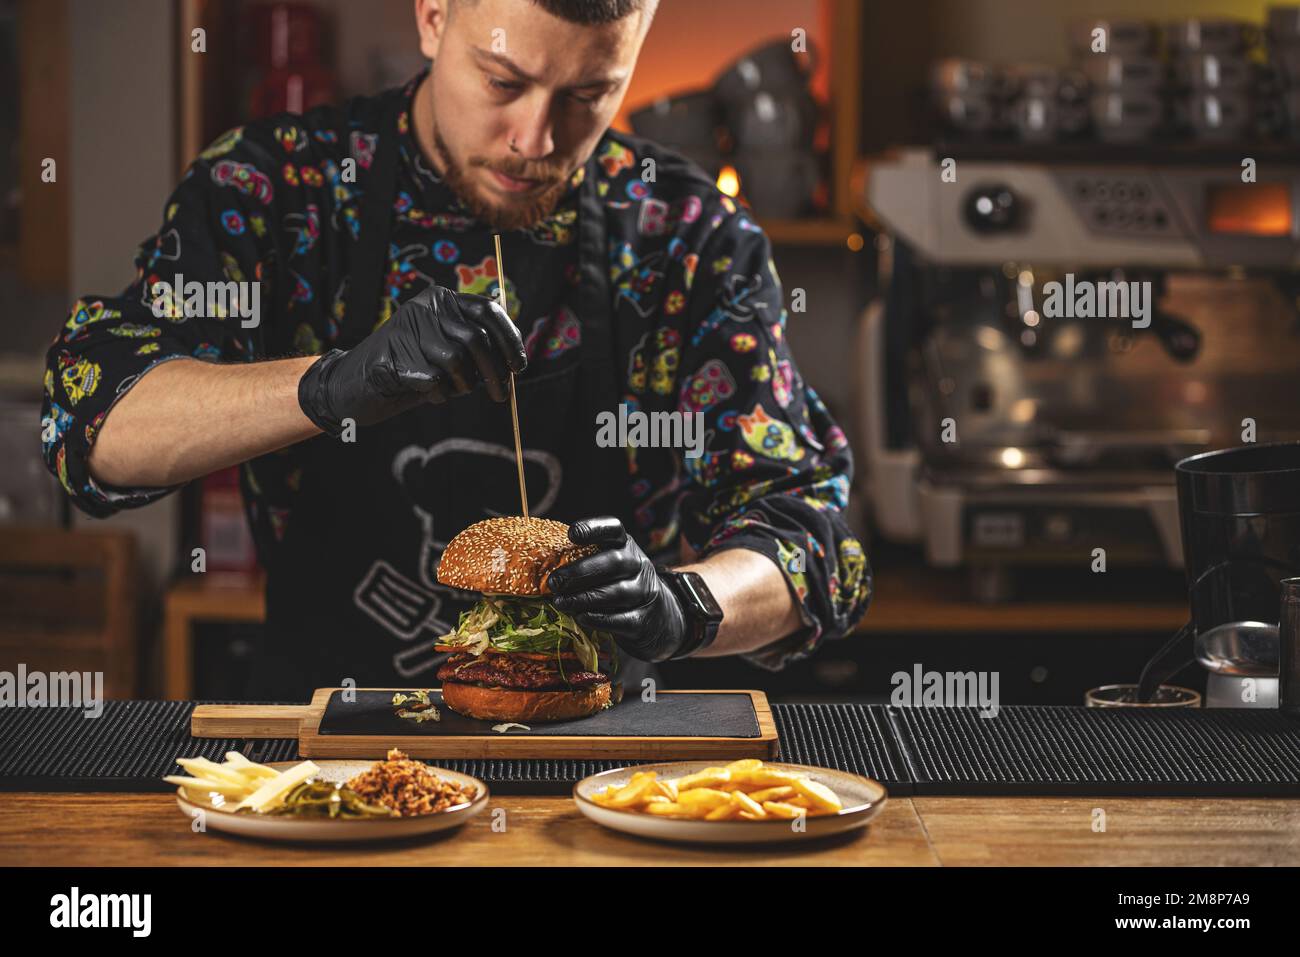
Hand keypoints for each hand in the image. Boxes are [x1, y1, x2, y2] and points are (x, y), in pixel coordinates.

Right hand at [297, 285, 525, 434]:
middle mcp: (425, 308)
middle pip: (477, 339)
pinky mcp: (394, 357)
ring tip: (452, 390)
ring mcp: (407, 330)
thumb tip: (514, 361)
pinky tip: (430, 394)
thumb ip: (475, 349)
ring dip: (463, 385)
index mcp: (441, 300)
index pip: (488, 311)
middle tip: (501, 396)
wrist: (352, 384)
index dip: (511, 340)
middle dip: (495, 372)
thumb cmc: (408, 369)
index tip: (519, 367)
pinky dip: (440, 395)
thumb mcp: (445, 350)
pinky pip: (436, 381)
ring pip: (457, 361)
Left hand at [547, 516, 692, 661]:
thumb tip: (542, 562)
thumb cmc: (619, 585)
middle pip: (614, 562)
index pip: (614, 529)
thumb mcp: (609, 565)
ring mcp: (645, 592)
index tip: (571, 534)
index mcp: (626, 545)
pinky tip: (581, 617)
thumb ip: (585, 560)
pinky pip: (621, 619)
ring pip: (617, 592)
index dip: (594, 528)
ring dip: (584, 597)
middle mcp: (639, 565)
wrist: (658, 618)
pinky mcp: (644, 619)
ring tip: (560, 603)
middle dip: (581, 571)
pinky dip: (599, 618)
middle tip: (554, 581)